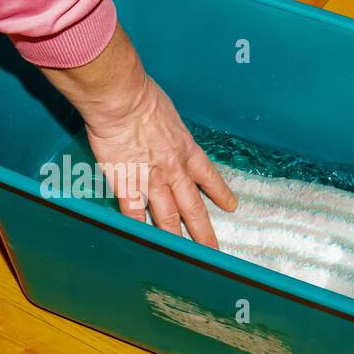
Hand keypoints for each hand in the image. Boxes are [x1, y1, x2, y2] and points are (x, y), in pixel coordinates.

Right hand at [38, 25, 236, 246]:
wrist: (122, 100)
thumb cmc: (142, 96)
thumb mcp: (167, 111)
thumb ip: (168, 128)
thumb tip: (163, 128)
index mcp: (185, 149)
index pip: (208, 176)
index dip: (220, 193)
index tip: (231, 206)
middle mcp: (173, 170)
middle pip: (193, 207)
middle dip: (204, 232)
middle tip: (213, 250)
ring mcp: (150, 180)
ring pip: (168, 218)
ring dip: (177, 239)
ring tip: (185, 257)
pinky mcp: (126, 184)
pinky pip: (134, 213)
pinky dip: (139, 229)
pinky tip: (143, 244)